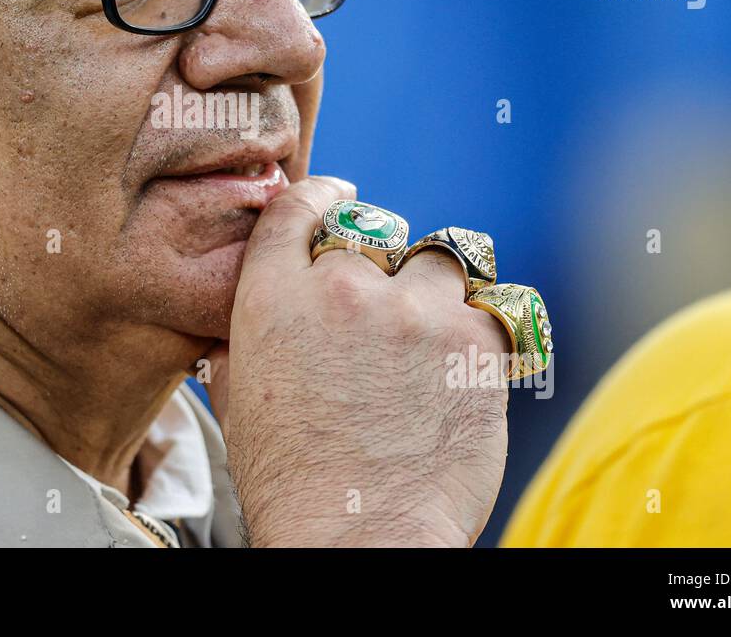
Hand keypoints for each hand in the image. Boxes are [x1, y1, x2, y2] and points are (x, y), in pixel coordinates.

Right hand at [211, 176, 508, 546]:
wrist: (359, 537)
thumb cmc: (290, 483)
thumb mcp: (238, 400)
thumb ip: (243, 339)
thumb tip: (240, 319)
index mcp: (271, 295)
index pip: (299, 205)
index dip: (323, 193)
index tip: (341, 194)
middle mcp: (340, 286)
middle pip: (374, 233)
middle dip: (381, 263)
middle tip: (389, 309)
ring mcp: (412, 309)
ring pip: (438, 259)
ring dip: (436, 290)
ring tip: (433, 339)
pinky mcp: (474, 340)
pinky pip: (491, 304)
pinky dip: (483, 330)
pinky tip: (466, 371)